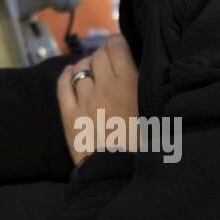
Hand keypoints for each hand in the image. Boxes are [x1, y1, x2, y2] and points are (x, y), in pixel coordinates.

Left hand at [56, 35, 139, 166]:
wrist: (118, 176)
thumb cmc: (146, 147)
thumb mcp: (157, 114)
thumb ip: (150, 91)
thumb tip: (149, 75)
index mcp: (129, 84)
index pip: (117, 47)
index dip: (117, 43)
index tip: (120, 46)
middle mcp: (104, 86)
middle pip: (98, 56)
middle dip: (103, 54)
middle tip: (109, 62)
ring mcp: (83, 99)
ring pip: (80, 68)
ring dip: (87, 65)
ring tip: (92, 71)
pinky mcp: (68, 114)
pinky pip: (62, 85)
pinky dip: (65, 75)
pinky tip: (69, 72)